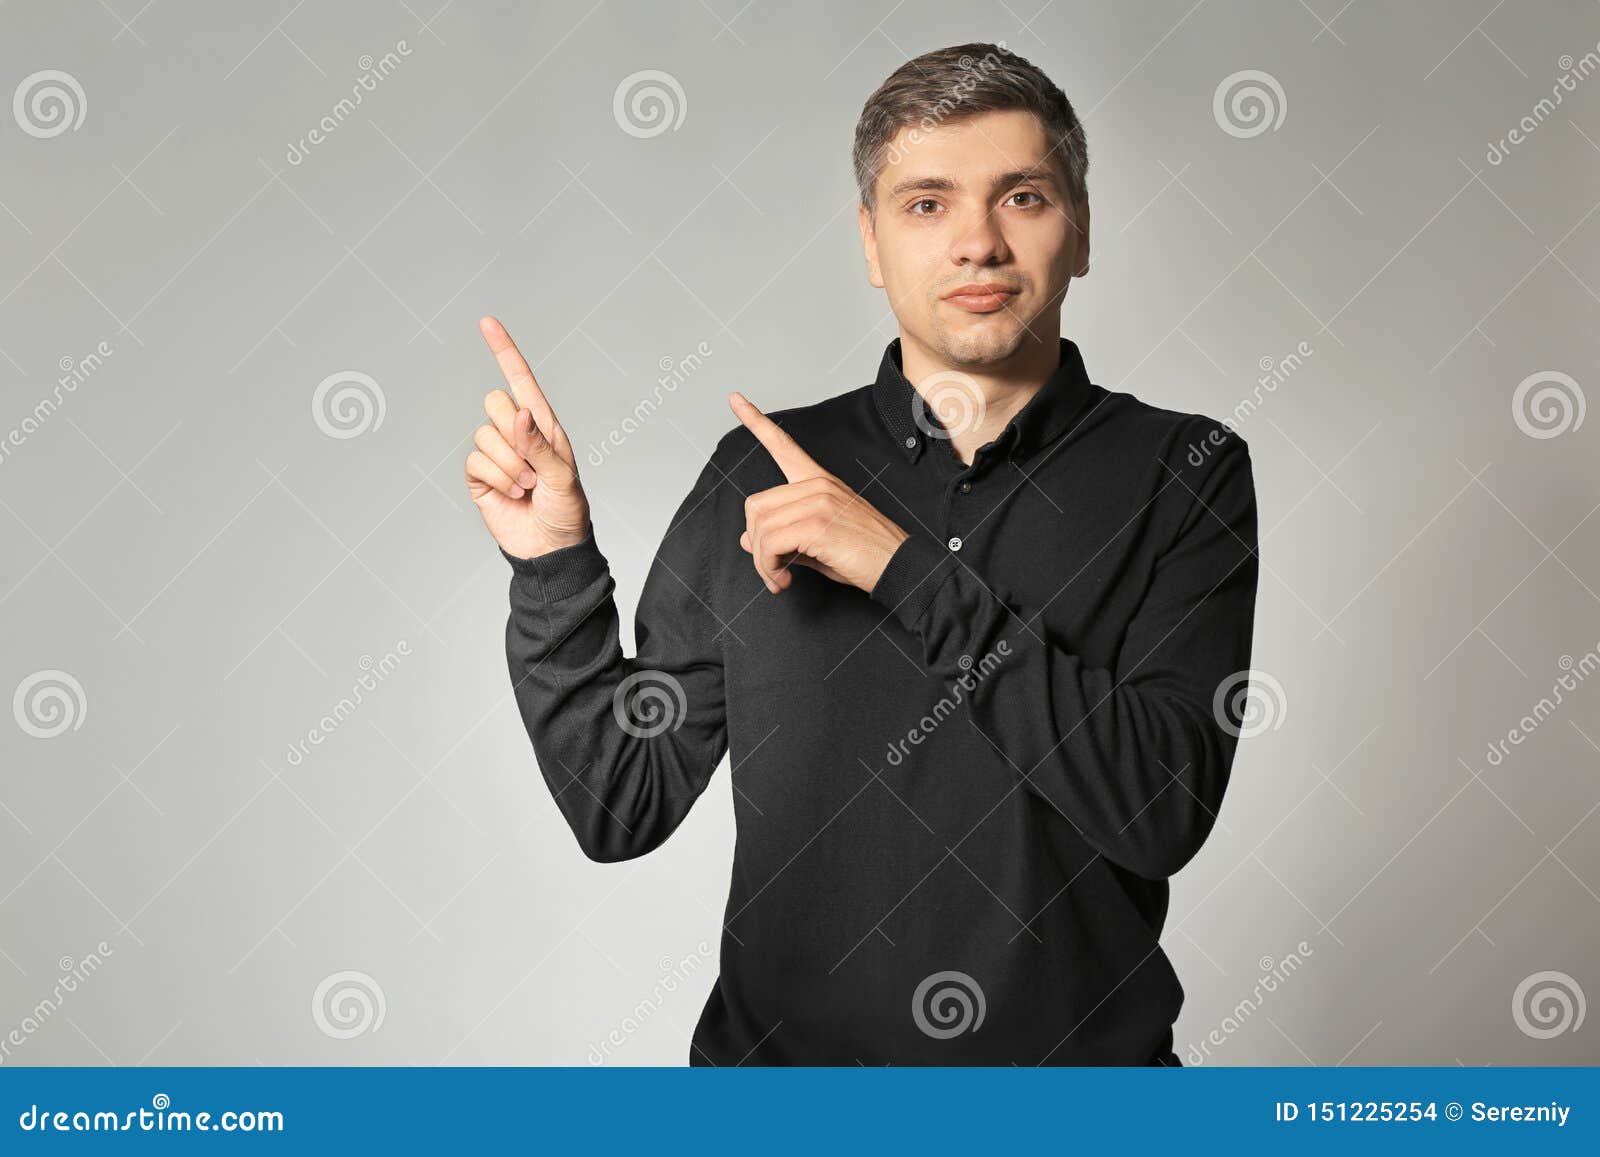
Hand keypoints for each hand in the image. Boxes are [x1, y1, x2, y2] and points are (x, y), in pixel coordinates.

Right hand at [465, 316, 590, 559]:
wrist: (551, 548)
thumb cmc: (567, 511)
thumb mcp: (564, 476)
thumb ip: (540, 444)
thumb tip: (519, 413)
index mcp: (543, 424)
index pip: (520, 380)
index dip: (503, 350)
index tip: (487, 322)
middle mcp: (517, 433)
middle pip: (495, 403)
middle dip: (514, 434)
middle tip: (534, 466)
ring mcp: (496, 453)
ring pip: (484, 434)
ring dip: (510, 465)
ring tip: (529, 487)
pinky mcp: (479, 476)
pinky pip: (475, 461)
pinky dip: (497, 479)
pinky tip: (514, 494)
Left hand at [730, 391, 907, 594]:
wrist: (899, 566)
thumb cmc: (864, 555)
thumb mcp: (818, 542)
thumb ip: (783, 536)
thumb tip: (747, 539)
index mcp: (819, 482)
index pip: (783, 445)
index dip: (755, 422)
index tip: (735, 399)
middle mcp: (817, 485)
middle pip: (755, 505)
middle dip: (756, 544)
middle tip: (772, 569)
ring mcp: (818, 502)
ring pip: (760, 528)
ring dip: (763, 562)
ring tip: (779, 578)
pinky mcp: (817, 525)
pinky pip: (770, 545)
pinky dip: (770, 568)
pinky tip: (784, 579)